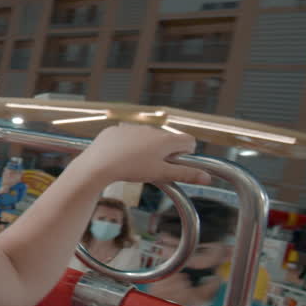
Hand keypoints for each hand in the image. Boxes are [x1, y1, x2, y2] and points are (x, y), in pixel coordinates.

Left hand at [73, 124, 209, 187]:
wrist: (98, 164)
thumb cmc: (132, 169)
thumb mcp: (161, 173)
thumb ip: (185, 174)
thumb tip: (207, 177)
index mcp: (165, 139)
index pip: (188, 140)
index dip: (186, 153)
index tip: (177, 162)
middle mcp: (151, 129)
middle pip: (167, 139)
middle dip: (165, 152)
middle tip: (154, 167)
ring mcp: (132, 127)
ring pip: (146, 138)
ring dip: (146, 148)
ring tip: (135, 164)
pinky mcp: (115, 129)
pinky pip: (127, 136)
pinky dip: (127, 145)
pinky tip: (119, 157)